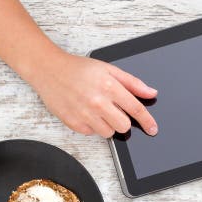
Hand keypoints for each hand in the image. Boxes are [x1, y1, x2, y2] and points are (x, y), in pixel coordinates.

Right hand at [26, 51, 157, 137]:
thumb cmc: (78, 69)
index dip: (147, 121)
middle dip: (122, 121)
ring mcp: (85, 114)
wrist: (49, 71)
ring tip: (97, 110)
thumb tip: (151, 93)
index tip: (153, 129)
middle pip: (123, 126)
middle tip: (114, 111)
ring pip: (108, 133)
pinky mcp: (73, 123)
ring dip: (107, 124)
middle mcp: (98, 102)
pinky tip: (85, 112)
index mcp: (109, 86)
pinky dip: (92, 125)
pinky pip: (91, 133)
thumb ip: (132, 82)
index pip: (135, 108)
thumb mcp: (108, 69)